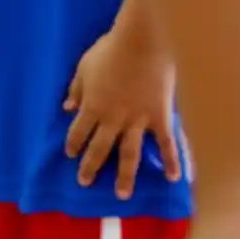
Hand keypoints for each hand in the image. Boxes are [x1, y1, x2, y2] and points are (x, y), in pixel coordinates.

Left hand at [63, 30, 180, 198]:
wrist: (142, 43)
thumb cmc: (110, 51)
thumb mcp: (83, 67)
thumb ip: (76, 89)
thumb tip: (66, 107)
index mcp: (92, 107)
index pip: (78, 132)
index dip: (73, 144)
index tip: (71, 155)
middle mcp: (112, 120)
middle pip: (99, 148)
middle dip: (91, 167)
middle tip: (85, 182)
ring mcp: (138, 121)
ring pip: (129, 154)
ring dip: (125, 176)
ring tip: (122, 195)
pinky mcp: (160, 118)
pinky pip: (166, 143)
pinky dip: (171, 161)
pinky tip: (173, 178)